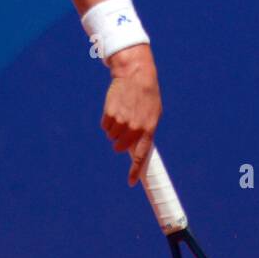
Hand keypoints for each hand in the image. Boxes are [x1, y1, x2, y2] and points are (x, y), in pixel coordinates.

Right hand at [100, 44, 161, 185]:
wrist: (136, 75)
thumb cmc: (147, 96)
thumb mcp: (153, 114)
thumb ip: (146, 131)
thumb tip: (137, 149)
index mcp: (149, 129)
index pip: (140, 155)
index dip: (134, 170)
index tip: (130, 182)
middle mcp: (135, 128)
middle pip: (120, 147)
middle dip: (119, 142)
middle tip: (124, 128)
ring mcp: (121, 122)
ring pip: (111, 136)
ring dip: (114, 128)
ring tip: (122, 112)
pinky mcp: (110, 115)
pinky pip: (105, 126)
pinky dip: (108, 120)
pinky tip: (115, 108)